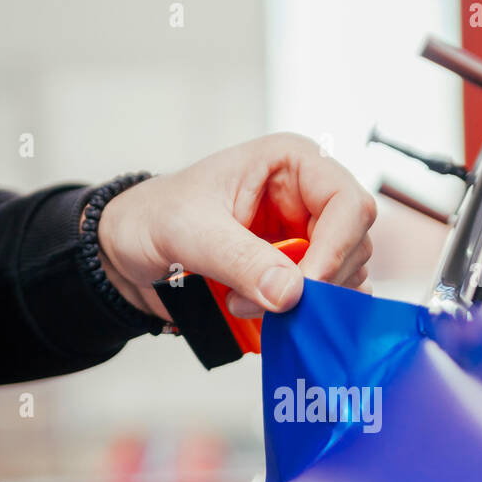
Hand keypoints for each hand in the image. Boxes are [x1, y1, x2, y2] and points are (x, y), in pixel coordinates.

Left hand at [96, 133, 377, 320]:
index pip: (349, 203)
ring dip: (302, 303)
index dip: (336, 248)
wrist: (127, 250)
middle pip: (354, 245)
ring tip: (241, 303)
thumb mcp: (190, 232)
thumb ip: (240, 260)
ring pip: (345, 278)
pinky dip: (303, 317)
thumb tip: (290, 294)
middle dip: (313, 282)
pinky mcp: (299, 274)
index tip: (304, 287)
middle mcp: (309, 198)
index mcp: (292, 164)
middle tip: (257, 302)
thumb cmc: (153, 217)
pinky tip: (262, 317)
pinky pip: (326, 302)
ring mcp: (308, 238)